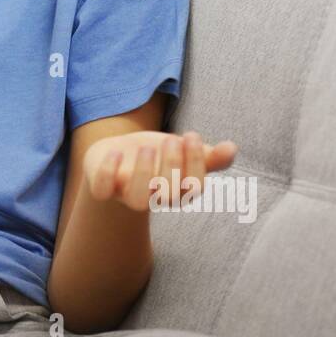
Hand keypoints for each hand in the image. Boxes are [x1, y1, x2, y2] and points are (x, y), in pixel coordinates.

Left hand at [82, 131, 238, 212]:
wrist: (115, 156)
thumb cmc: (155, 156)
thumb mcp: (181, 151)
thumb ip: (207, 155)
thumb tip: (233, 148)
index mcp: (176, 190)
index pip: (193, 188)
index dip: (196, 163)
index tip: (192, 135)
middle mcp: (153, 197)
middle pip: (168, 195)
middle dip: (173, 165)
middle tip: (173, 138)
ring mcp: (126, 194)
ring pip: (137, 201)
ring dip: (144, 174)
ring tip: (148, 147)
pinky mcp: (102, 187)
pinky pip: (102, 190)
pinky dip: (107, 173)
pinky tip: (116, 153)